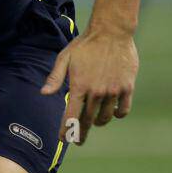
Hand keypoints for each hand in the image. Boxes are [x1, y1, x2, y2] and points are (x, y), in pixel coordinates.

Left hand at [41, 27, 137, 145]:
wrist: (111, 32)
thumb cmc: (84, 45)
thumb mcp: (64, 58)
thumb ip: (55, 78)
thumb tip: (44, 93)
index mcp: (79, 86)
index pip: (71, 116)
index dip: (66, 130)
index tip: (64, 139)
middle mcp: (96, 92)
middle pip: (88, 121)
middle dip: (81, 133)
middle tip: (78, 140)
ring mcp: (113, 91)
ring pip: (105, 117)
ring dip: (98, 122)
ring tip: (94, 122)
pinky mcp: (127, 87)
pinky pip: (123, 110)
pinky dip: (117, 114)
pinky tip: (112, 113)